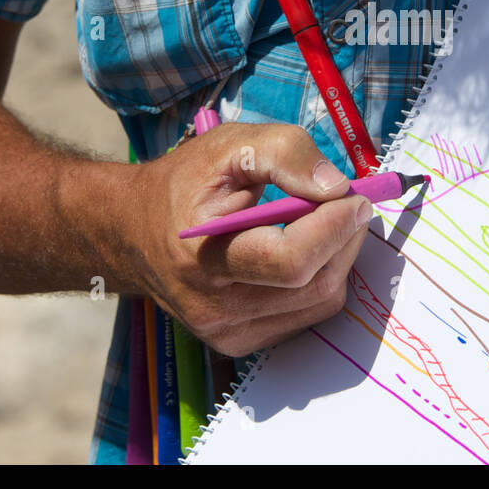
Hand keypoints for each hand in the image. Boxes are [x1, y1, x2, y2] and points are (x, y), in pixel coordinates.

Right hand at [124, 123, 371, 355]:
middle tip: (349, 203)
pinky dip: (321, 278)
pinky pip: (309, 314)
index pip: (290, 261)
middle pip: (314, 284)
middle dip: (345, 238)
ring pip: (320, 302)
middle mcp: (213, 308)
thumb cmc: (185, 184)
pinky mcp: (241, 343)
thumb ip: (284, 153)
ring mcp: (227, 333)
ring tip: (326, 221)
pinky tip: (305, 250)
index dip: (334, 228)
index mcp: (202, 256)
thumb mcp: (229, 146)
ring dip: (339, 258)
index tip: (355, 197)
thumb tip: (337, 187)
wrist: (133, 232)